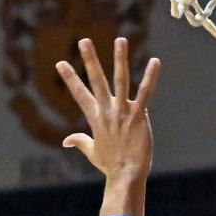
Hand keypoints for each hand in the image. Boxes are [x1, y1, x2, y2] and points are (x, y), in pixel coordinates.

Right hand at [56, 36, 160, 181]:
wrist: (126, 175)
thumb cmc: (111, 165)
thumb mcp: (92, 152)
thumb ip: (80, 142)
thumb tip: (65, 140)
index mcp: (96, 117)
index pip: (80, 93)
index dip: (70, 78)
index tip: (60, 63)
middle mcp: (107, 111)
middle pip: (96, 80)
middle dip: (90, 60)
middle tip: (84, 40)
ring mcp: (122, 112)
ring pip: (120, 80)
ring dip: (120, 59)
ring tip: (120, 40)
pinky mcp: (139, 116)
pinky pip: (145, 93)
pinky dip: (150, 77)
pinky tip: (154, 61)